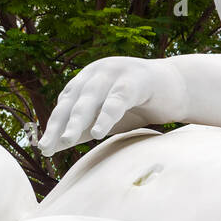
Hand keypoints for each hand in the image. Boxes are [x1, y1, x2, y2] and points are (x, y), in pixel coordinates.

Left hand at [38, 56, 185, 154]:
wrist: (177, 89)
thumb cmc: (138, 105)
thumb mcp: (105, 120)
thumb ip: (81, 130)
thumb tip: (51, 147)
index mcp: (86, 80)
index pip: (64, 105)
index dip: (52, 125)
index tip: (43, 148)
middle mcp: (96, 72)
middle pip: (72, 101)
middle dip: (58, 124)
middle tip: (46, 147)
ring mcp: (116, 72)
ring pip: (91, 98)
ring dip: (77, 120)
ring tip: (66, 140)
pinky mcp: (136, 80)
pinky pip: (117, 99)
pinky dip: (106, 115)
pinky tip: (98, 133)